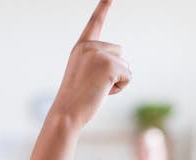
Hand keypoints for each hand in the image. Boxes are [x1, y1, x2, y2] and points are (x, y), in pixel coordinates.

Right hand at [48, 0, 130, 129]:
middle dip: (115, 70)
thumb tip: (125, 67)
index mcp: (81, 46)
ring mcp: (99, 54)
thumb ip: (100, 63)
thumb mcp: (85, 76)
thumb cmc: (76, 101)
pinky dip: (121, 87)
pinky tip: (104, 92)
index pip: (96, 21)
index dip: (104, 5)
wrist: (66, 113)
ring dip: (118, 80)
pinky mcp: (110, 66)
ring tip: (97, 89)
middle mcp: (90, 46)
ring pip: (126, 64)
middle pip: (120, 51)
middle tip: (95, 85)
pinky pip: (128, 75)